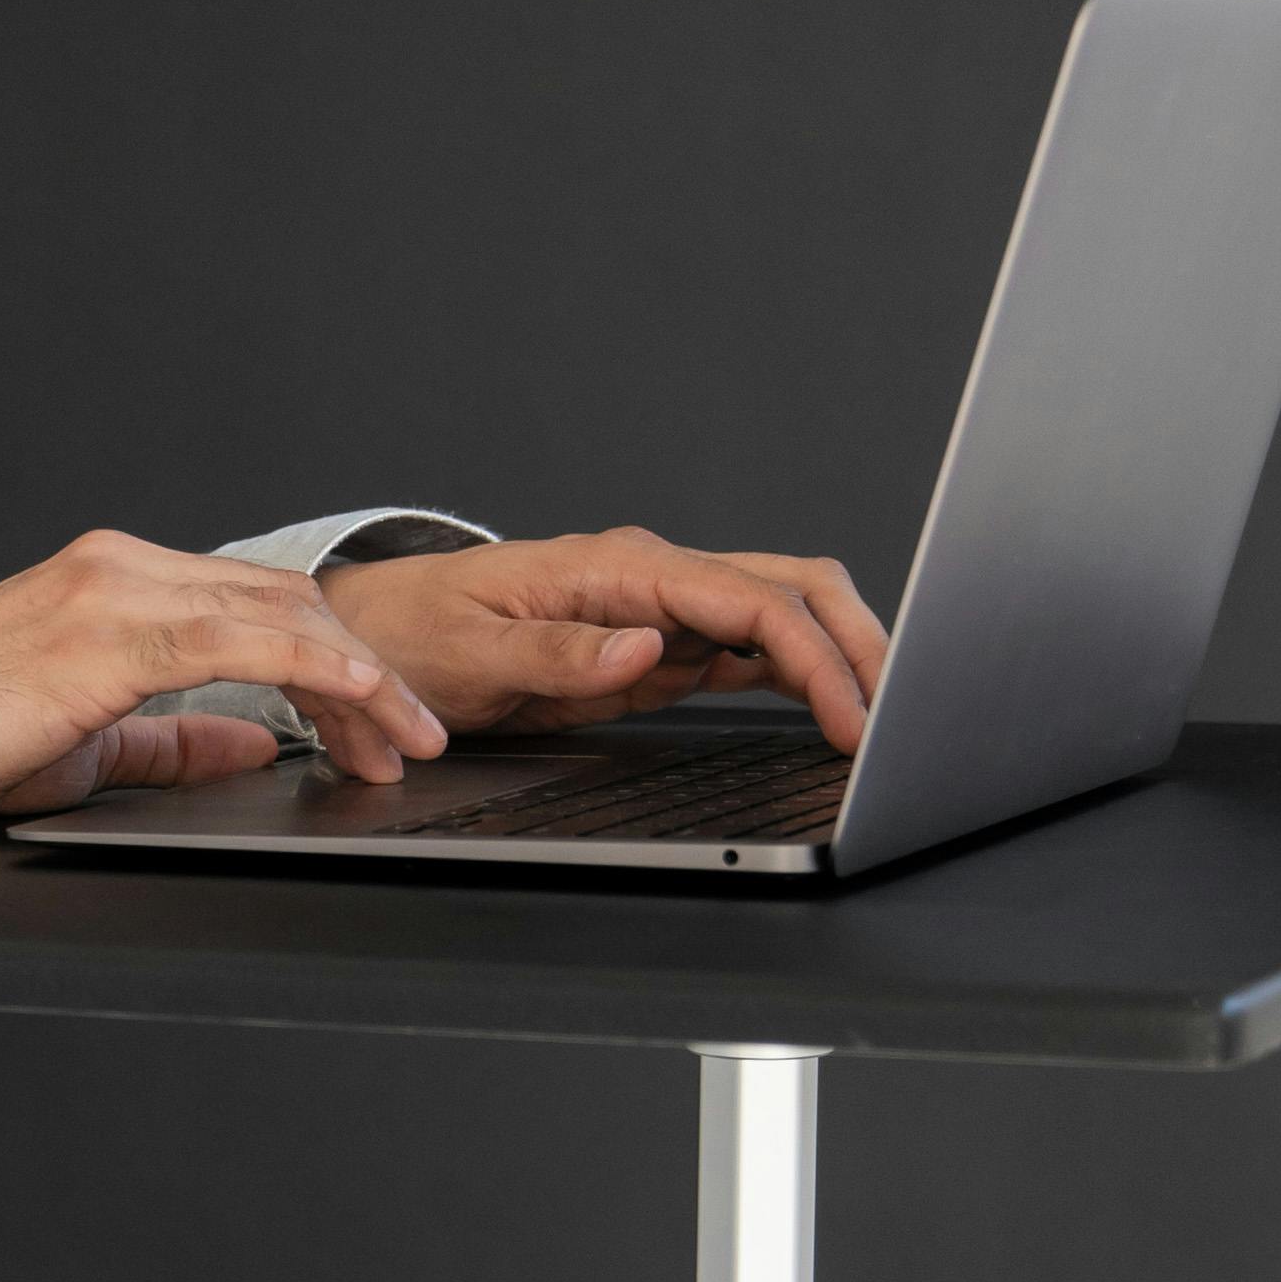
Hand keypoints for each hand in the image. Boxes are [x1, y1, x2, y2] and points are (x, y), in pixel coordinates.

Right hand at [0, 533, 454, 826]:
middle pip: (283, 598)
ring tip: (403, 738)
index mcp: (113, 581)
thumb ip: (175, 739)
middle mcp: (119, 566)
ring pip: (277, 611)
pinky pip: (239, 640)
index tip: (379, 723)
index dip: (332, 660)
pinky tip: (356, 703)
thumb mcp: (86, 746)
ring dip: (358, 677)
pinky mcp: (105, 633)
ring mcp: (112, 590)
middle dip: (362, 672)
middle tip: (409, 740)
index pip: (256, 601)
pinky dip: (313, 668)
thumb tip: (258, 741)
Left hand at [331, 527, 887, 746]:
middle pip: (789, 588)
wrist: (383, 634)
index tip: (848, 714)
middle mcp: (653, 578)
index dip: (812, 655)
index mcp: (619, 567)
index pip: (747, 598)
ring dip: (835, 655)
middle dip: (855, 643)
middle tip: (897, 714)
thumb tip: (648, 648)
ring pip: (779, 614)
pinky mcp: (656, 647)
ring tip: (880, 713)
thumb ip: (564, 652)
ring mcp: (661, 610)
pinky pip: (744, 650)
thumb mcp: (478, 652)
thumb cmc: (420, 633)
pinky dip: (794, 673)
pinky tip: (825, 706)